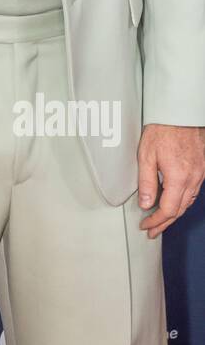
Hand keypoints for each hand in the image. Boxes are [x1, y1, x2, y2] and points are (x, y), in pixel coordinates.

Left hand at [138, 123, 204, 237]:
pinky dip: (183, 201)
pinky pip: (194, 192)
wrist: (180, 113)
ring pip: (188, 202)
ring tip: (161, 221)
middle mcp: (193, 179)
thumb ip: (146, 182)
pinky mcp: (202, 168)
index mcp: (178, 178)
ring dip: (174, 214)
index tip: (146, 226)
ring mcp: (200, 174)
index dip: (156, 221)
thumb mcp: (146, 155)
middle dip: (165, 223)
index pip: (168, 210)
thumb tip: (145, 204)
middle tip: (152, 231)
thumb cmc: (162, 130)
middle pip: (179, 210)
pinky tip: (175, 202)